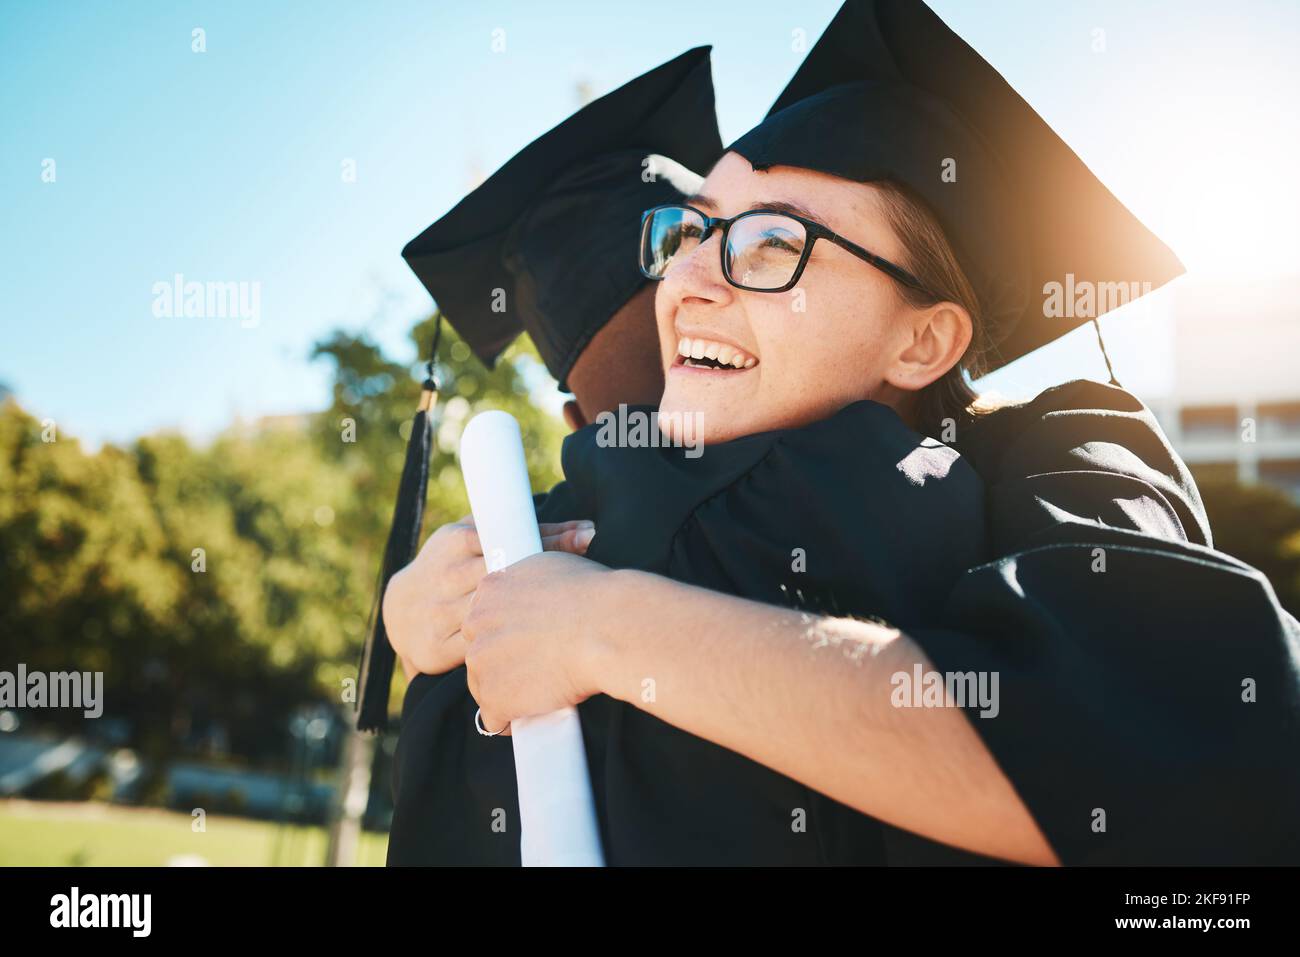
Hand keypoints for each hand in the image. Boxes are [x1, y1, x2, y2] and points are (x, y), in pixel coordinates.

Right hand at [382, 516, 595, 678]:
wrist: (399, 611)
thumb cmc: (447, 567)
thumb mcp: (463, 539)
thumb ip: (503, 526)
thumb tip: (561, 517)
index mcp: (455, 542)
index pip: (508, 537)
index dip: (549, 537)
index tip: (586, 534)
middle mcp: (447, 576)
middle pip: (506, 571)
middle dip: (549, 566)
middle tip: (591, 562)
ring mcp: (441, 612)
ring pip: (495, 610)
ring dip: (536, 610)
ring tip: (576, 605)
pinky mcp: (437, 647)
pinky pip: (479, 647)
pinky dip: (509, 645)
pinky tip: (541, 643)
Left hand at [463, 551, 617, 733]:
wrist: (606, 629)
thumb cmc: (593, 596)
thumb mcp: (552, 568)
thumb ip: (529, 584)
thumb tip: (536, 594)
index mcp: (491, 589)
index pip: (485, 617)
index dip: (507, 632)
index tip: (526, 641)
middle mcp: (476, 623)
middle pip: (480, 650)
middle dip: (503, 661)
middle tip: (535, 666)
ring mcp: (481, 662)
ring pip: (482, 685)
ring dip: (506, 691)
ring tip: (537, 693)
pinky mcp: (494, 697)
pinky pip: (493, 719)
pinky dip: (511, 720)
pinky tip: (532, 714)